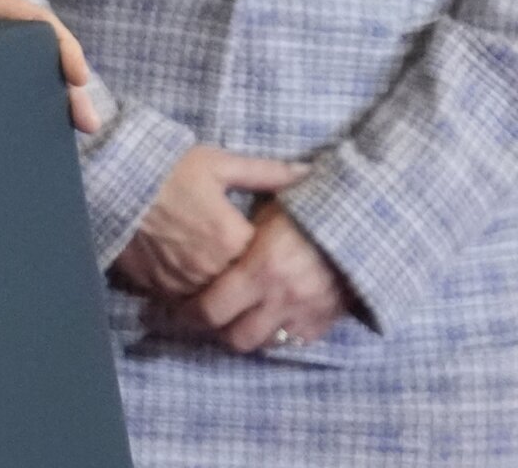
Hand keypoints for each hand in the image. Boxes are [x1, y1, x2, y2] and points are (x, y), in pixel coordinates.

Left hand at [0, 0, 96, 133]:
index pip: (32, 19)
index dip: (61, 46)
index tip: (79, 78)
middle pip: (33, 52)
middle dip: (63, 85)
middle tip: (84, 125)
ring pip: (14, 73)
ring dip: (37, 101)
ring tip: (60, 142)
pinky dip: (5, 108)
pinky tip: (11, 139)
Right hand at [112, 146, 307, 300]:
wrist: (112, 178)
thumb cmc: (169, 168)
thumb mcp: (219, 164)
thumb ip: (266, 173)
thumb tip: (307, 172)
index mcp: (232, 240)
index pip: (266, 266)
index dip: (272, 262)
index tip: (277, 258)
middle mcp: (211, 268)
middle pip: (243, 292)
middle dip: (249, 288)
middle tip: (256, 284)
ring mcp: (182, 281)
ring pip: (214, 304)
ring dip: (221, 298)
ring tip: (227, 291)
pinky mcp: (156, 286)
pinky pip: (184, 303)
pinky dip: (192, 299)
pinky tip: (195, 287)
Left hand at [162, 200, 352, 352]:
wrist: (366, 223)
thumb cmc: (309, 208)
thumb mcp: (271, 203)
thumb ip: (235, 217)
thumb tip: (198, 195)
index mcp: (260, 268)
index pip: (211, 309)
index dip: (188, 314)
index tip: (174, 308)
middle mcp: (281, 298)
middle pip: (235, 337)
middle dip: (215, 331)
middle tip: (201, 319)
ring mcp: (306, 313)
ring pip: (264, 344)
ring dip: (246, 334)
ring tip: (232, 319)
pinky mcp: (326, 322)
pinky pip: (294, 344)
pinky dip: (278, 336)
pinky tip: (265, 319)